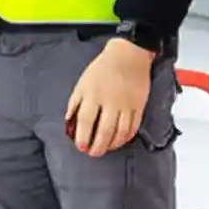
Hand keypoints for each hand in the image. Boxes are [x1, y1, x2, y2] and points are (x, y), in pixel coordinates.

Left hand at [65, 38, 154, 156]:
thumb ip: (75, 103)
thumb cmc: (103, 69)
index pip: (86, 120)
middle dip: (98, 146)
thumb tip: (69, 123)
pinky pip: (134, 127)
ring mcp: (127, 104)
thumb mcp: (83, 83)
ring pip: (121, 132)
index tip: (81, 146)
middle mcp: (111, 101)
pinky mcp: (139, 106)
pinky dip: (126, 137)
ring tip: (106, 148)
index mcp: (94, 94)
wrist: (128, 56)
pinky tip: (120, 140)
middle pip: (105, 130)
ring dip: (112, 144)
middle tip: (93, 152)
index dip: (82, 136)